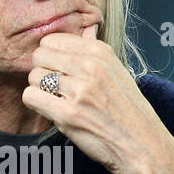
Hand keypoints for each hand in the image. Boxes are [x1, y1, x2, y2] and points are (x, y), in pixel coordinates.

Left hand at [22, 23, 173, 173]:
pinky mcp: (68, 113)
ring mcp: (78, 90)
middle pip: (39, 55)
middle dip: (42, 70)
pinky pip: (31, 96)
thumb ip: (95, 52)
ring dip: (39, 89)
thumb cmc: (129, 112)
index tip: (58, 70)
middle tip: (54, 87)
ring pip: (34, 76)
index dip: (51, 56)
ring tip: (56, 100)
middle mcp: (89, 66)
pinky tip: (50, 110)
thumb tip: (86, 29)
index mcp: (100, 52)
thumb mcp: (117, 72)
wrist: (142, 145)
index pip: (53, 40)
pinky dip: (35, 103)